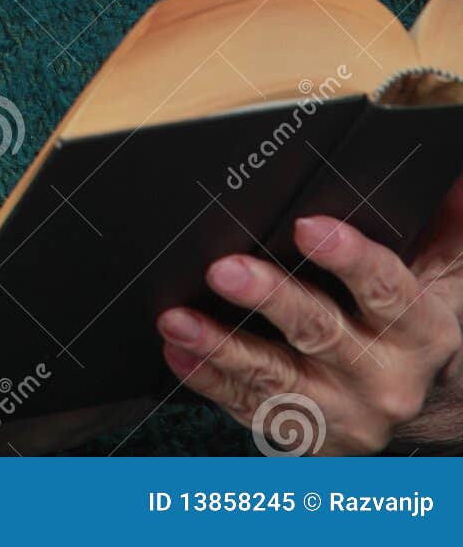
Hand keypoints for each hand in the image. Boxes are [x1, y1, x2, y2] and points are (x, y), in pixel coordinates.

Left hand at [155, 176, 462, 454]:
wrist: (422, 401)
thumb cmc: (413, 315)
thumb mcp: (444, 272)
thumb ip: (443, 226)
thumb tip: (447, 177)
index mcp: (422, 331)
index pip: (386, 288)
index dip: (347, 256)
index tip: (306, 225)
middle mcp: (385, 379)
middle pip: (320, 333)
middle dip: (268, 298)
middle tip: (222, 269)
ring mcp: (345, 414)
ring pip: (277, 379)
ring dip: (221, 347)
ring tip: (177, 319)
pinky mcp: (308, 436)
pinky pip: (252, 408)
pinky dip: (210, 381)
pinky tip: (178, 352)